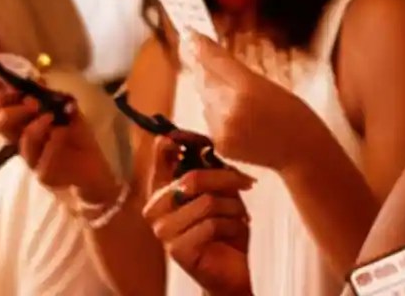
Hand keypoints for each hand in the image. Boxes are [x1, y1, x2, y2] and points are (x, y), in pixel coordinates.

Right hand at [0, 75, 116, 201]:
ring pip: (20, 140)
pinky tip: (63, 131)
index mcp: (22, 124)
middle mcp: (22, 141)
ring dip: (34, 124)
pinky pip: (42, 159)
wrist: (94, 171)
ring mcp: (32, 158)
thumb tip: (36, 78)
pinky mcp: (45, 174)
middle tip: (33, 102)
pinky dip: (54, 142)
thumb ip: (51, 97)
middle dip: (10, 108)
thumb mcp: (67, 112)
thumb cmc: (77, 141)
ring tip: (51, 117)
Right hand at [145, 135, 254, 295]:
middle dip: (227, 179)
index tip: (176, 134)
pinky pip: (211, 224)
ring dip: (234, 208)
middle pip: (193, 179)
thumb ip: (211, 172)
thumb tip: (209, 144)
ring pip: (207, 202)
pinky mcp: (177, 249)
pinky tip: (234, 233)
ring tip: (241, 216)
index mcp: (163, 193)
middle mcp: (155, 211)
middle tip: (249, 183)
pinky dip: (232, 226)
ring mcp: (163, 231)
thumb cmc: (225, 229)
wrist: (232, 270)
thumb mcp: (221, 194)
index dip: (169, 145)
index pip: (161, 162)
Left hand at [181, 32, 317, 171]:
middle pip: (205, 80)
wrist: (302, 152)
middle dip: (208, 72)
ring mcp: (221, 128)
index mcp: (248, 87)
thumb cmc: (294, 114)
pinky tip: (240, 120)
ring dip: (214, 95)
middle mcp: (229, 108)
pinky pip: (209, 119)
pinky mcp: (218, 143)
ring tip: (241, 102)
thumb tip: (210, 60)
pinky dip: (218, 115)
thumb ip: (239, 74)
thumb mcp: (270, 85)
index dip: (201, 46)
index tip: (189, 33)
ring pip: (205, 100)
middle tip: (218, 68)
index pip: (216, 61)